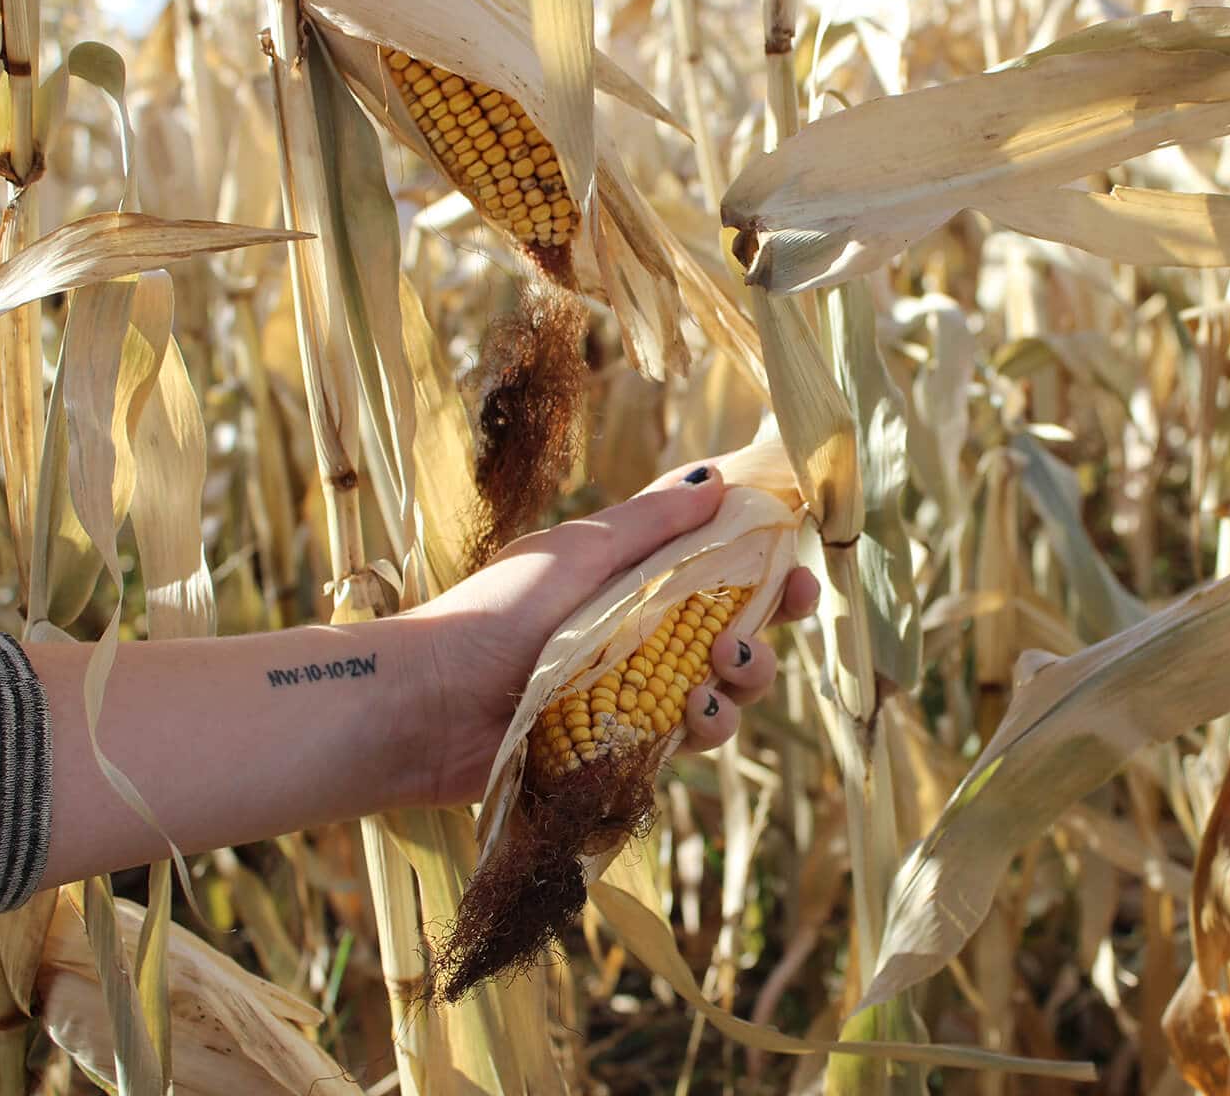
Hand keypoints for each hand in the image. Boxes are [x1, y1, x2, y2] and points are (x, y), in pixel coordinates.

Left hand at [396, 460, 819, 806]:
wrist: (428, 703)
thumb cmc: (495, 613)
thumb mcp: (580, 551)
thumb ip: (651, 521)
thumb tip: (718, 477)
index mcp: (634, 584)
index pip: (721, 575)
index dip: (769, 577)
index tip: (800, 577)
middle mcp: (642, 639)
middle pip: (736, 637)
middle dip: (766, 634)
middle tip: (763, 628)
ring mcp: (634, 698)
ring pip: (723, 693)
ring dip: (742, 683)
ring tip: (720, 675)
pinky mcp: (623, 752)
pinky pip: (687, 742)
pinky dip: (704, 728)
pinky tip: (692, 717)